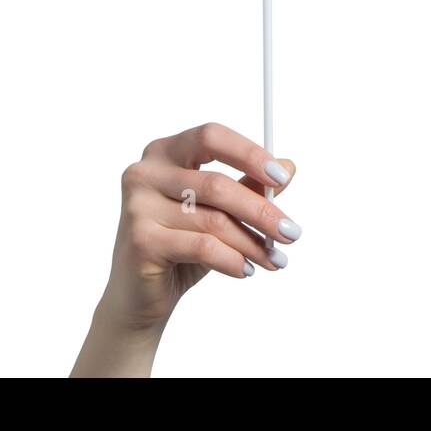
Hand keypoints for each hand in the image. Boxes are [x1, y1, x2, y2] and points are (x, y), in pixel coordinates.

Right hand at [72, 123, 298, 375]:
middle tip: (292, 233)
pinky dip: (232, 260)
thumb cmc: (181, 244)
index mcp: (165, 152)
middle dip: (261, 211)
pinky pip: (202, 247)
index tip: (282, 177)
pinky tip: (246, 270)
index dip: (249, 154)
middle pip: (216, 183)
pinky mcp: (141, 241)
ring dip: (252, 243)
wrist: (140, 294)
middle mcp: (145, 173)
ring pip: (213, 221)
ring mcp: (138, 206)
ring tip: (274, 260)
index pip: (211, 136)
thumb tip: (289, 165)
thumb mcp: (218, 211)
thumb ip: (247, 186)